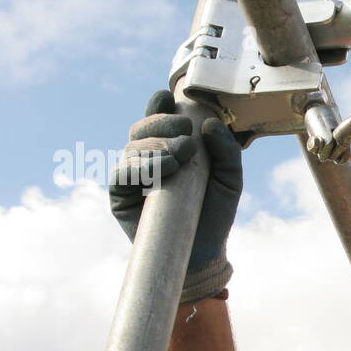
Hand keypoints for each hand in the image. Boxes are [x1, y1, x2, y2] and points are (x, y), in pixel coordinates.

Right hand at [109, 89, 243, 304]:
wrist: (204, 252)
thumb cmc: (216, 213)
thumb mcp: (230, 179)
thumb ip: (226, 151)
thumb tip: (208, 123)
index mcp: (170, 147)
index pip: (158, 117)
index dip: (159, 105)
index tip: (169, 98)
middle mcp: (147, 157)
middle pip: (142, 127)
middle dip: (161, 122)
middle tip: (185, 133)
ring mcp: (132, 176)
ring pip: (131, 147)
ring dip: (155, 145)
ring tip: (179, 158)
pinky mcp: (121, 197)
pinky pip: (120, 174)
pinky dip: (139, 167)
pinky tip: (162, 169)